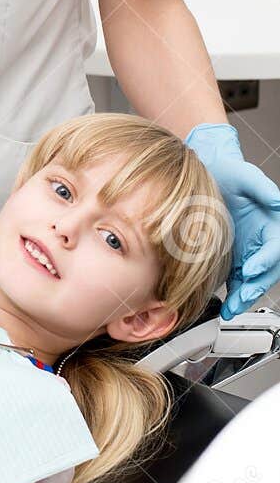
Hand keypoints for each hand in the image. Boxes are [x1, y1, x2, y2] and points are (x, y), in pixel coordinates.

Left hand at [185, 122, 279, 317]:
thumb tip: (278, 201)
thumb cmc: (230, 173)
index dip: (265, 260)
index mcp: (273, 224)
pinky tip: (225, 305)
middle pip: (266, 270)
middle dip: (254, 286)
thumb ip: (261, 187)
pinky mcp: (235, 257)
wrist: (209, 175)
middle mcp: (264, 241)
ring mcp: (250, 251)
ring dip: (244, 296)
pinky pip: (238, 279)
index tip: (251, 269)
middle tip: (239, 299)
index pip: (275, 248)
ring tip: (231, 310)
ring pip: (253, 279)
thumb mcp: (245, 175)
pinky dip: (234, 293)